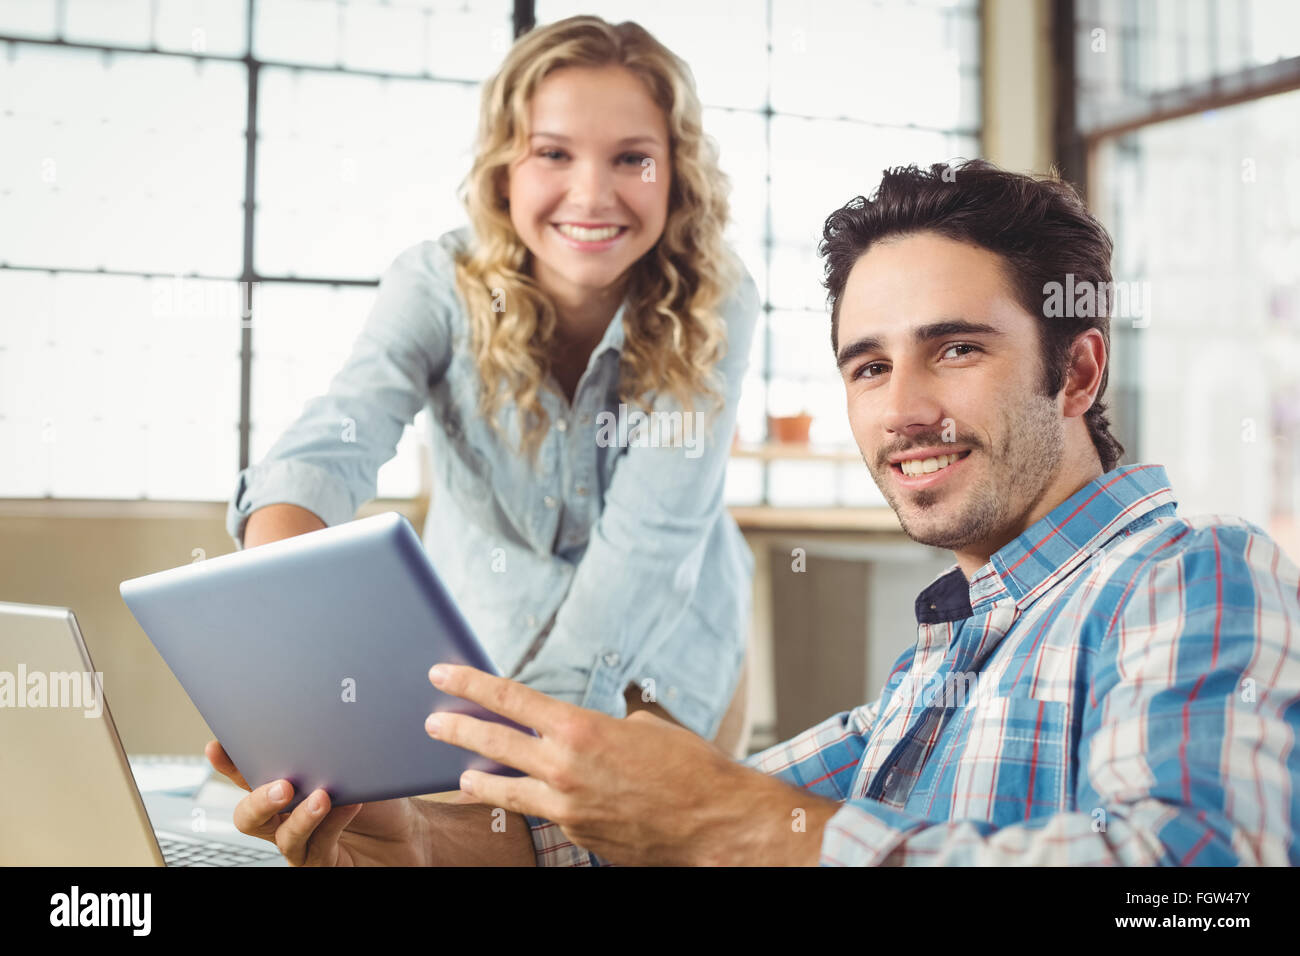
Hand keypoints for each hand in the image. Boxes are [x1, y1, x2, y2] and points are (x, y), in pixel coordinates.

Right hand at [203, 740, 432, 865]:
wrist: (413, 833)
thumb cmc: (381, 795)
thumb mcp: (354, 767)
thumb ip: (329, 755)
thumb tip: (317, 730)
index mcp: (286, 786)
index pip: (249, 774)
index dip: (230, 762)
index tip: (217, 746)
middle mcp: (286, 819)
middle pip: (249, 816)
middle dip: (258, 800)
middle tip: (282, 785)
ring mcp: (302, 844)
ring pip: (282, 836)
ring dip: (301, 815)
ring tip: (323, 795)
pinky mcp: (321, 864)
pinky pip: (317, 847)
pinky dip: (332, 824)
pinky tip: (350, 806)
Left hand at [424, 664, 838, 864]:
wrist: (714, 822)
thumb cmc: (689, 767)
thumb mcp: (646, 726)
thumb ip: (607, 724)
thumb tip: (594, 726)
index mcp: (580, 729)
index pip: (509, 700)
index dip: (470, 684)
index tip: (442, 674)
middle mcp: (564, 768)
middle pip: (493, 744)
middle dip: (457, 730)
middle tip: (432, 723)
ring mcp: (566, 807)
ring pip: (505, 790)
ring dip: (479, 779)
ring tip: (461, 773)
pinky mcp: (577, 834)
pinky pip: (543, 813)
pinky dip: (531, 801)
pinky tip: (526, 798)